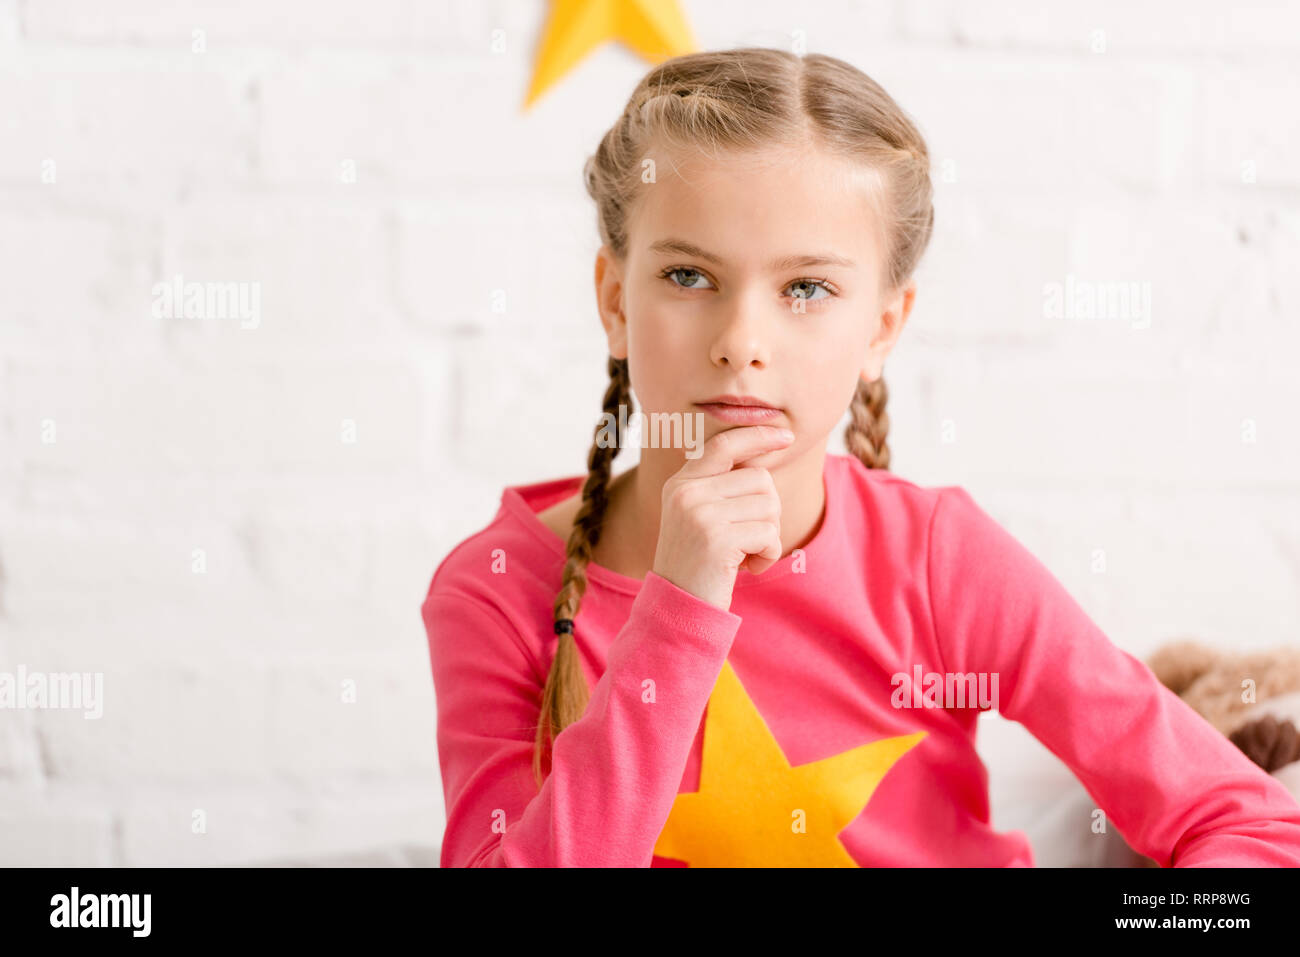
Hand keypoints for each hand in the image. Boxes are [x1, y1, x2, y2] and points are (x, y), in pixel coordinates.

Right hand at [650, 424, 794, 610]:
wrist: (678, 607)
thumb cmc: (698, 563)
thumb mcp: (699, 517)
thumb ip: (721, 487)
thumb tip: (764, 456)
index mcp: (681, 483)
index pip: (724, 445)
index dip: (756, 436)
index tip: (785, 436)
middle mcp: (686, 492)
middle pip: (759, 479)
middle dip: (768, 510)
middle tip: (750, 539)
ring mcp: (699, 514)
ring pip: (769, 505)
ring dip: (769, 534)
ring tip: (746, 554)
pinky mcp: (717, 538)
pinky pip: (769, 534)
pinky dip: (768, 554)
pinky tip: (749, 568)